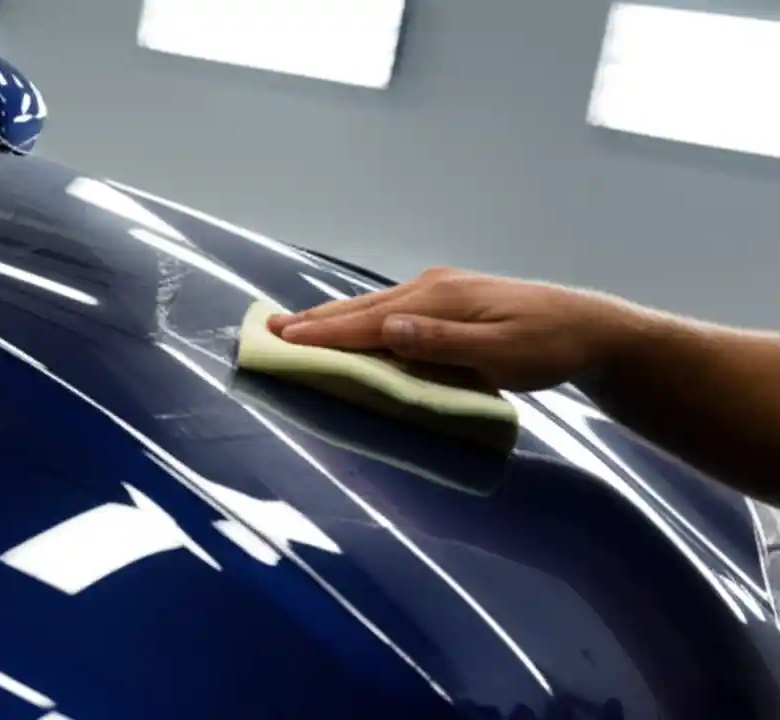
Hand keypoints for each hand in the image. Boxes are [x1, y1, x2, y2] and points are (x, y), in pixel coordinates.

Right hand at [268, 268, 655, 390]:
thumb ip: (443, 342)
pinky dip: (358, 319)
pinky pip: (388, 309)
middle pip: (360, 309)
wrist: (591, 328)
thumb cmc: (550, 347)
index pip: (367, 323)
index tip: (282, 340)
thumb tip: (387, 328)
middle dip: (313, 321)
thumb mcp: (502, 352)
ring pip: (372, 307)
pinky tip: (350, 325)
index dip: (322, 334)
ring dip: (332, 319)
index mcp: (437, 301)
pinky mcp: (447, 299)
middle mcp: (431, 288)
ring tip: (295, 327)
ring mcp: (438, 290)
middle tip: (269, 331)